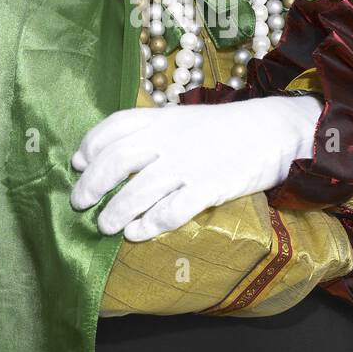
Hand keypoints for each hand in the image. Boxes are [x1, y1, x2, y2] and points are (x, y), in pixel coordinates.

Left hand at [70, 95, 322, 240]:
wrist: (274, 131)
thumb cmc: (225, 129)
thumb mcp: (184, 119)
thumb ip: (151, 132)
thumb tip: (109, 155)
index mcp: (162, 118)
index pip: (114, 126)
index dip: (90, 146)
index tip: (77, 164)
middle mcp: (170, 139)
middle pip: (117, 160)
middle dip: (92, 185)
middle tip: (80, 203)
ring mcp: (190, 163)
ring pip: (139, 190)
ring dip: (115, 211)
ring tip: (105, 226)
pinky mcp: (210, 187)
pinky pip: (171, 211)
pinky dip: (149, 225)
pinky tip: (137, 233)